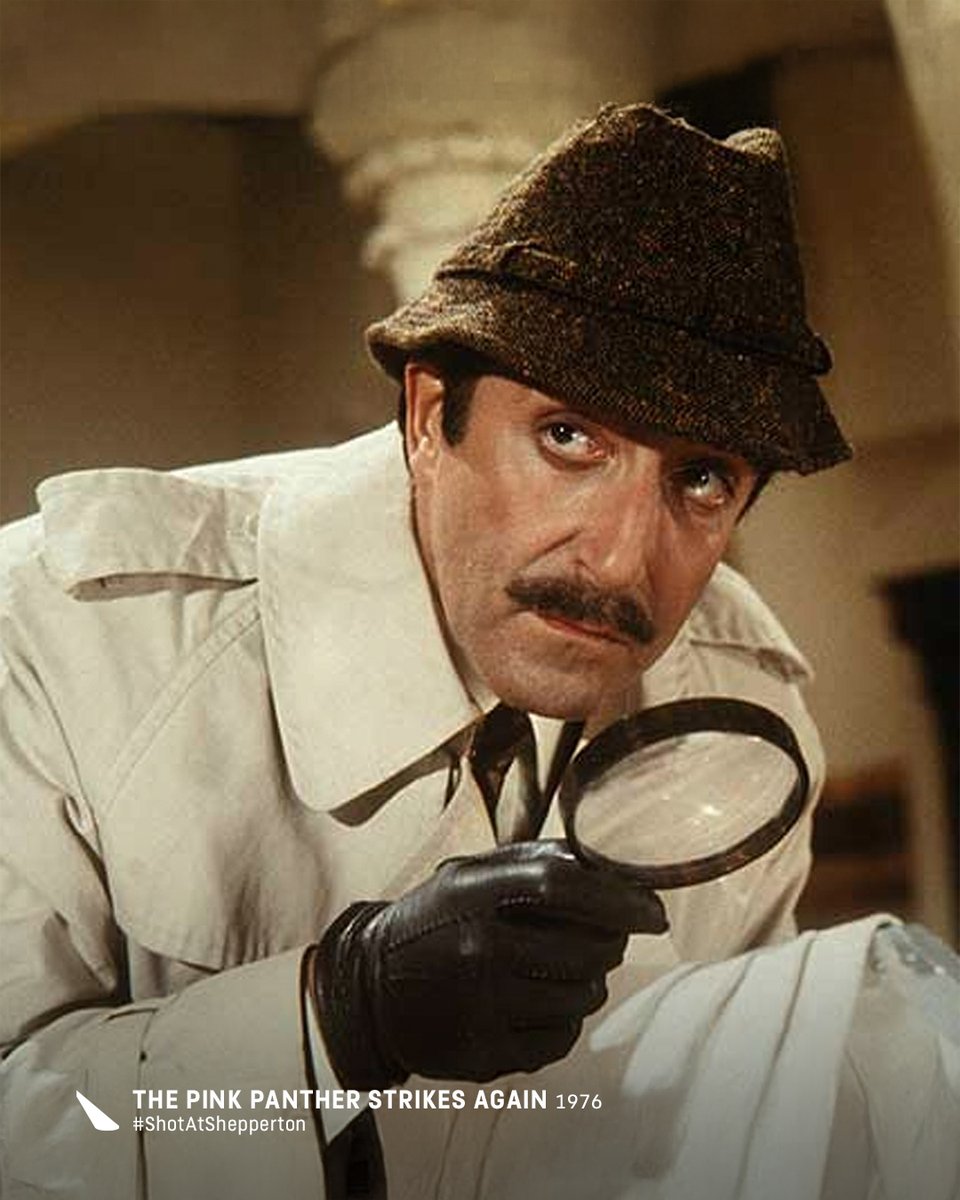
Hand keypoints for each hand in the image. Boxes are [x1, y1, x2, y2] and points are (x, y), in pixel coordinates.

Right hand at [312, 840, 666, 1088]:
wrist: (368, 988)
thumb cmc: (434, 919)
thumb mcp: (468, 874)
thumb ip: (533, 862)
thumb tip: (610, 864)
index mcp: (472, 894)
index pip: (563, 887)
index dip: (619, 897)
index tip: (653, 910)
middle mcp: (476, 949)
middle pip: (586, 948)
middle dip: (612, 942)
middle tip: (608, 937)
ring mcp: (481, 1007)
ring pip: (583, 996)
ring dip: (591, 981)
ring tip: (567, 968)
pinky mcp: (484, 1055)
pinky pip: (561, 1038)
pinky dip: (566, 1019)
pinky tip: (541, 1002)